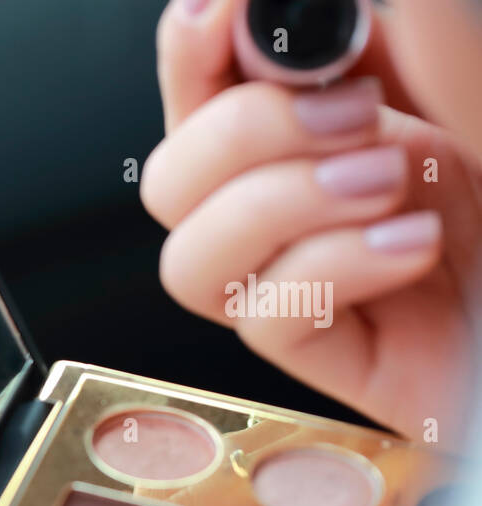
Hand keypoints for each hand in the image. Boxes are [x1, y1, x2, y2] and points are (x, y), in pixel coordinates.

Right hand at [141, 0, 481, 446]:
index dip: (187, 55)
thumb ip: (414, 40)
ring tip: (390, 185)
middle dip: (238, 134)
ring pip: (189, 263)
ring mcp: (310, 286)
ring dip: (276, 208)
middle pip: (168, 183)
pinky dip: (330, 271)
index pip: (203, 95)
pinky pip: (263, 322)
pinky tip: (414, 246)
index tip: (217, 13)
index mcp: (332, 126)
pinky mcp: (330, 357)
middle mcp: (304, 205)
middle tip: (355, 115)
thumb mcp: (474, 90)